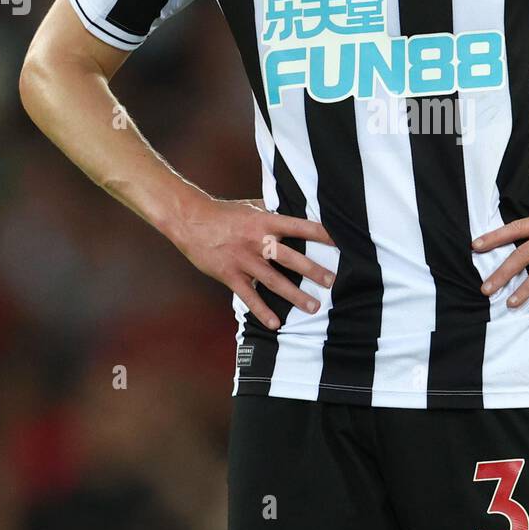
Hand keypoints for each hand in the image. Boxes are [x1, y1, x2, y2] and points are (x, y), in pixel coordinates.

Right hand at [172, 194, 335, 329]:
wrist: (190, 220)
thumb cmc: (224, 212)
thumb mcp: (251, 206)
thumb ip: (272, 211)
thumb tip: (294, 207)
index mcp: (265, 222)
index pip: (299, 226)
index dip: (320, 234)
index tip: (339, 242)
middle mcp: (257, 241)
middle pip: (291, 258)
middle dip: (313, 270)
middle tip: (332, 282)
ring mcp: (244, 260)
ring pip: (274, 280)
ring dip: (295, 295)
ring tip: (313, 307)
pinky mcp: (230, 275)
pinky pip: (249, 296)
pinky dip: (262, 310)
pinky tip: (275, 323)